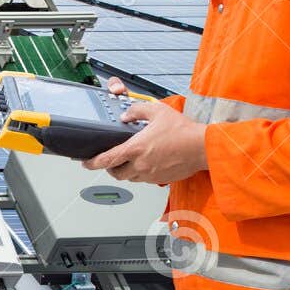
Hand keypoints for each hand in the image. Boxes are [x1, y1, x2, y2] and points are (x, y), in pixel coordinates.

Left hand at [81, 77, 207, 184]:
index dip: (93, 163)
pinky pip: (145, 180)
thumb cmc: (183, 131)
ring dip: (126, 171)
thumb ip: (137, 110)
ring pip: (130, 178)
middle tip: (110, 161)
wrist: (203, 147)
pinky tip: (148, 163)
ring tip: (129, 161)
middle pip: (116, 173)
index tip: (86, 163)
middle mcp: (141, 164)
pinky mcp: (161, 180)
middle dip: (110, 168)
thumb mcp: (157, 111)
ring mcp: (151, 174)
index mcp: (136, 148)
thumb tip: (126, 115)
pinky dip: (141, 173)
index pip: (107, 160)